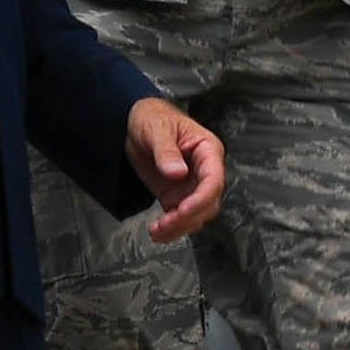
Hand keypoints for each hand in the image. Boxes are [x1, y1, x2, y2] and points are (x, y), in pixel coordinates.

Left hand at [125, 97, 223, 241]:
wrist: (135, 122)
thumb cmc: (153, 117)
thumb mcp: (156, 129)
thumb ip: (166, 151)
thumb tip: (177, 172)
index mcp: (207, 150)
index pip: (214, 179)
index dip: (201, 199)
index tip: (183, 210)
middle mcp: (204, 171)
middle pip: (208, 203)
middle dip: (189, 218)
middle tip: (165, 224)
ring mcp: (191, 186)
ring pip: (196, 215)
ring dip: (180, 227)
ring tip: (157, 231)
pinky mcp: (177, 196)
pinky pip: (180, 217)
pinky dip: (171, 228)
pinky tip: (158, 232)